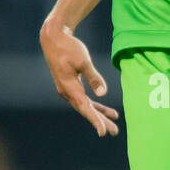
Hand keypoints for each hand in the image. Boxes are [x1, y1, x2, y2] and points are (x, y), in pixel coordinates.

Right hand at [39, 21, 118, 137]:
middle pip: (86, 110)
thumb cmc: (68, 48)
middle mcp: (67, 92)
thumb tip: (103, 93)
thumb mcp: (83, 61)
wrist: (53, 38)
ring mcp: (68, 89)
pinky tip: (104, 110)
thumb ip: (94, 78)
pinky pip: (84, 99)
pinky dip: (95, 104)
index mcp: (69, 88)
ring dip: (99, 114)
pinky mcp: (70, 85)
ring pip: (86, 105)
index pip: (84, 108)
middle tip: (115, 131)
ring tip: (114, 121)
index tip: (103, 132)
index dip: (95, 120)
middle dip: (100, 120)